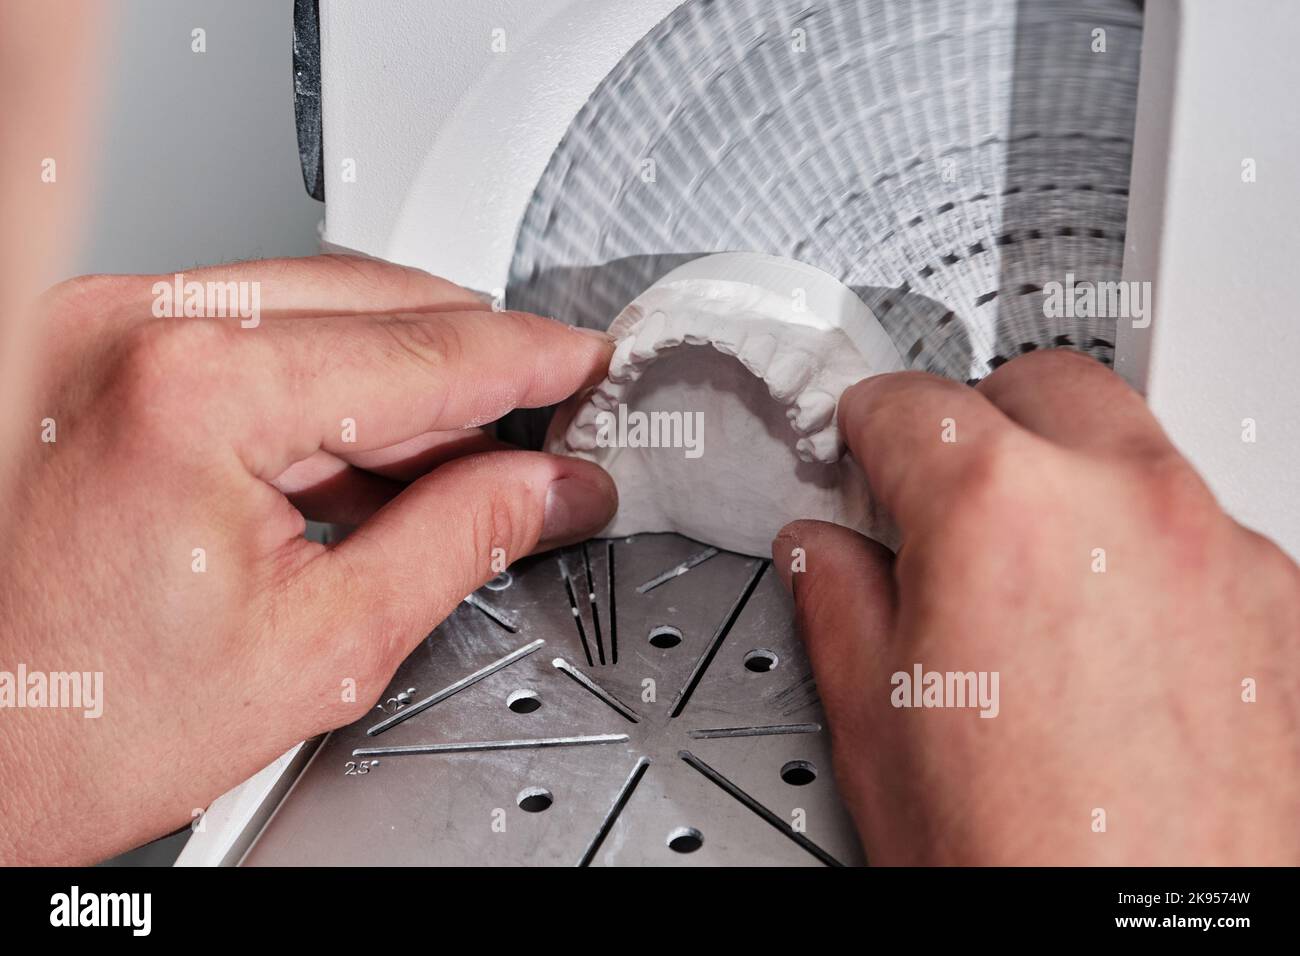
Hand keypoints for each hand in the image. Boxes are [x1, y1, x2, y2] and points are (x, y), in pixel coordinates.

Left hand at [0, 255, 616, 863]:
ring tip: (460, 463)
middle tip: (541, 428)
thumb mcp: (316, 649)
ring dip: (403, 377)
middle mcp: (136, 329)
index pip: (426, 349)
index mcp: (199, 392)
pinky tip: (366, 456)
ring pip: (316, 307)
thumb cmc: (70, 725)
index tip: (584, 367)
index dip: (530, 361)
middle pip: (378, 303)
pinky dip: (325, 384)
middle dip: (475, 366)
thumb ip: (457, 543)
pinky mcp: (84, 347)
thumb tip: (543, 490)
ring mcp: (98, 327)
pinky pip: (249, 330)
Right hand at [774, 349, 1299, 864]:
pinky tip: (1109, 638)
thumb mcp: (876, 726)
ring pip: (1130, 451)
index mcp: (998, 515)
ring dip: (1068, 481)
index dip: (864, 426)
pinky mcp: (1282, 606)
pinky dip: (1145, 550)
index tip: (860, 446)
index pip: (909, 404)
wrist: (1151, 948)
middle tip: (941, 490)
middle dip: (979, 420)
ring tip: (1028, 581)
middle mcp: (1126, 507)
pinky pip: (1199, 530)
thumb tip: (824, 553)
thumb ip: (837, 602)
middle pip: (1041, 385)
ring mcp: (1221, 551)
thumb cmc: (1025, 862)